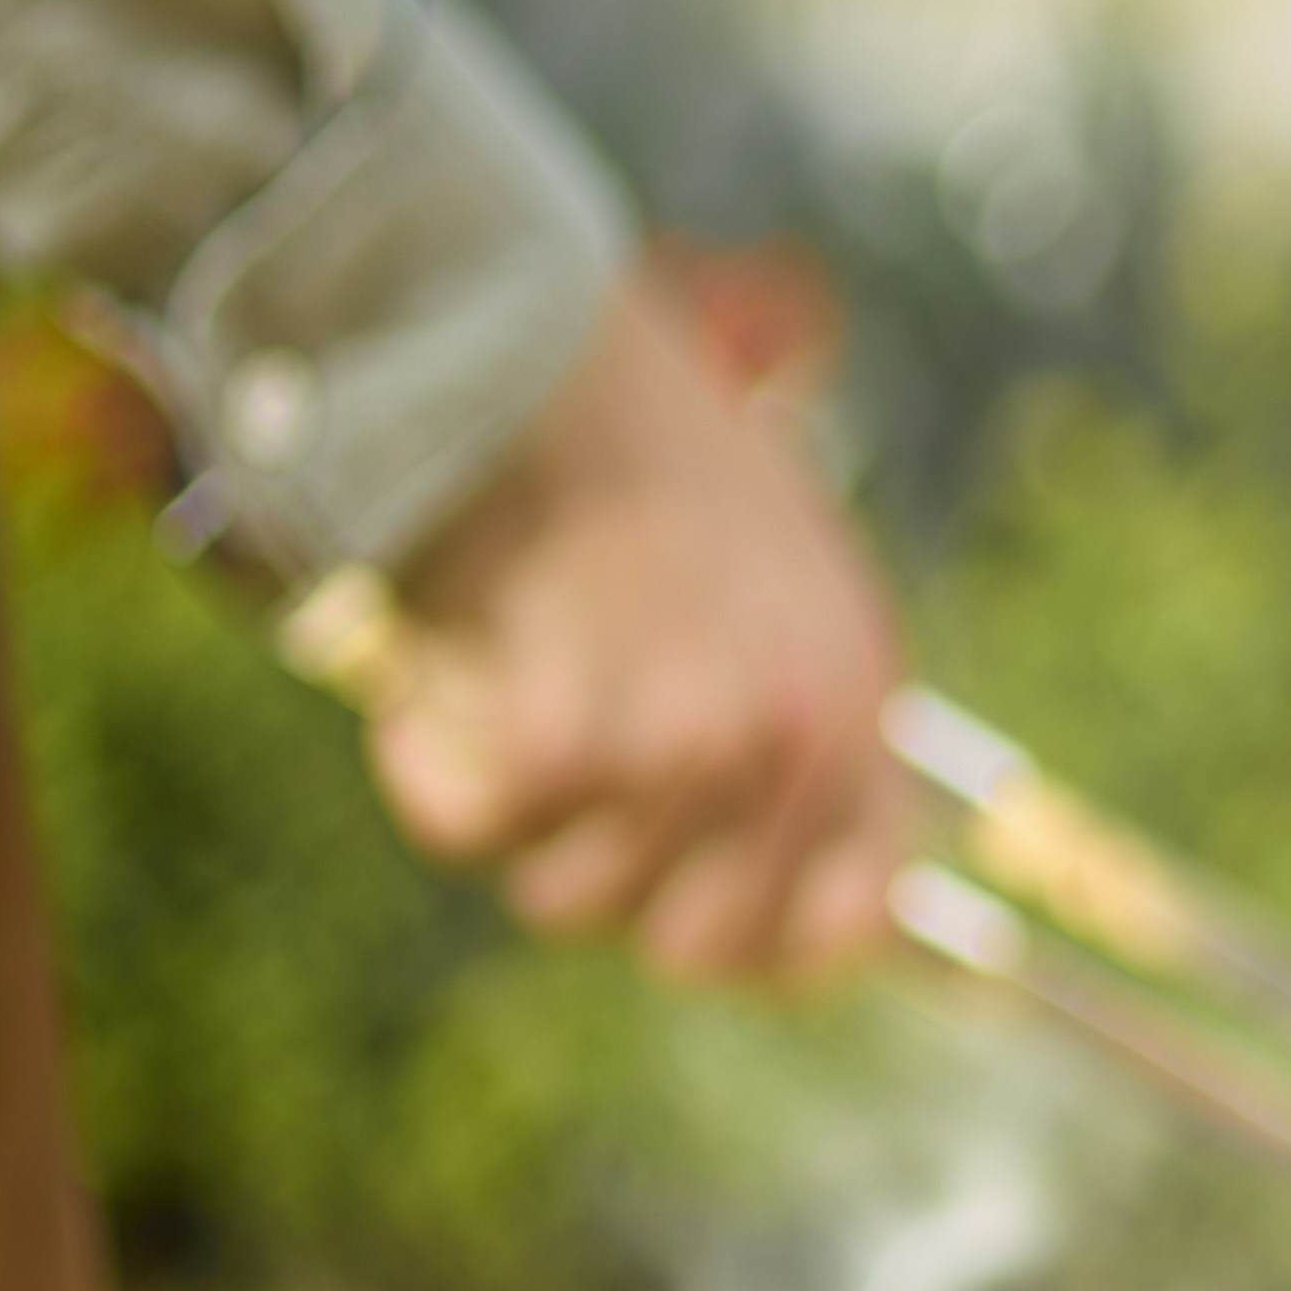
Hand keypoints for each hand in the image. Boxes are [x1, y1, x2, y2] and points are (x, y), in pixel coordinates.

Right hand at [343, 275, 913, 983]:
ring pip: (569, 897)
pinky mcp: (576, 735)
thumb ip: (786, 726)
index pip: (851, 923)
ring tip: (498, 681)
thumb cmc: (637, 455)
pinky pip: (479, 832)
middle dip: (607, 880)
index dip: (764, 948)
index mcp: (859, 696)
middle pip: (689, 940)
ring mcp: (693, 741)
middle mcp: (797, 733)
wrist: (531, 343)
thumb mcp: (773, 582)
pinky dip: (430, 769)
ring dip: (513, 814)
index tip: (681, 919)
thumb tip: (792, 906)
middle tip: (555, 768)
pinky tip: (433, 681)